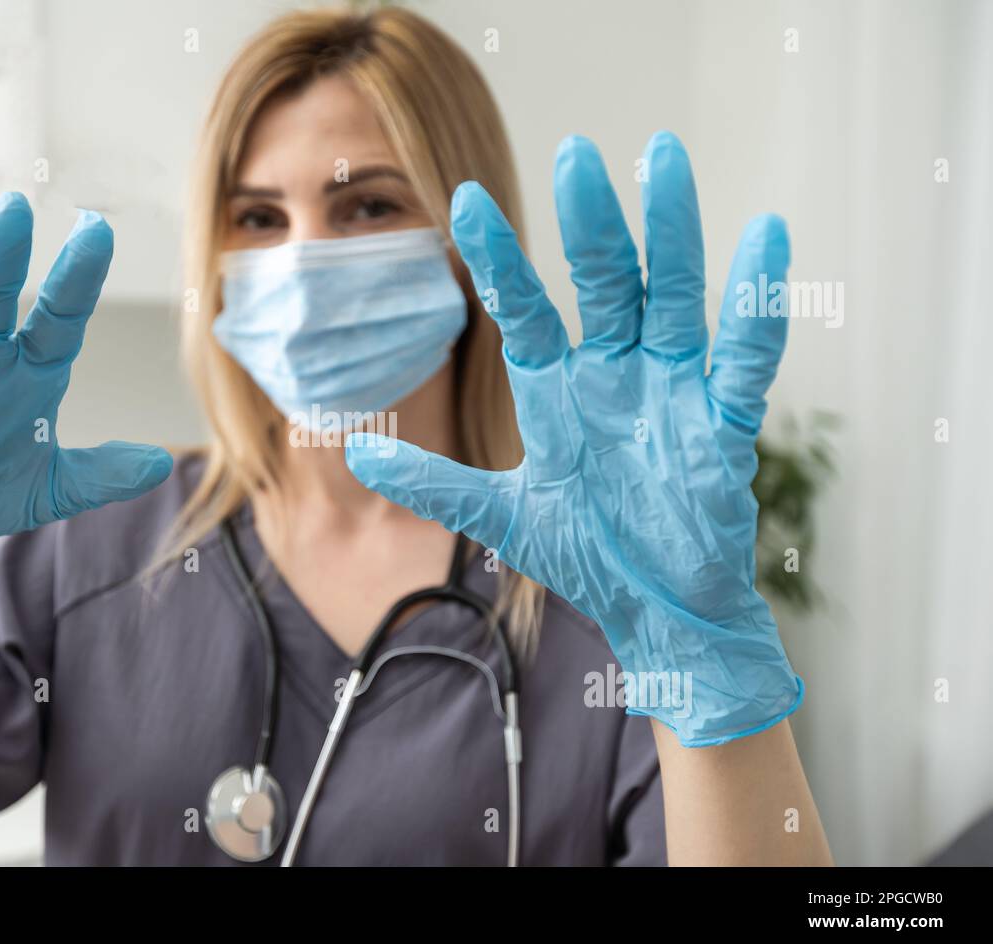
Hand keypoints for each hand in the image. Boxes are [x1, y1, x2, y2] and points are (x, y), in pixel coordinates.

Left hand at [346, 132, 801, 745]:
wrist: (658, 613)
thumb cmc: (589, 554)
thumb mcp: (503, 515)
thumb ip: (436, 483)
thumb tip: (357, 456)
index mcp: (561, 388)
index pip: (526, 308)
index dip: (501, 259)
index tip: (466, 200)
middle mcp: (617, 375)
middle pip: (606, 282)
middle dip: (590, 222)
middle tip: (575, 152)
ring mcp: (672, 393)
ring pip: (673, 298)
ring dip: (672, 232)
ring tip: (665, 160)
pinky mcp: (724, 427)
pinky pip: (745, 360)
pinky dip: (756, 308)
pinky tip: (765, 242)